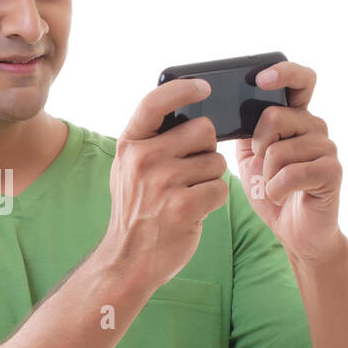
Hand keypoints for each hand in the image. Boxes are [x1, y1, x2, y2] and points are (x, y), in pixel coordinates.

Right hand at [103, 77, 228, 290]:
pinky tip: (194, 211)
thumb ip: (150, 141)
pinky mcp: (183, 206)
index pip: (156, 102)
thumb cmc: (136, 212)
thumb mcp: (129, 170)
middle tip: (190, 172)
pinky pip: (220, 188)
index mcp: (130, 145)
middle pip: (203, 130)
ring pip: (216, 161)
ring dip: (211, 179)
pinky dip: (214, 201)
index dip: (183, 89)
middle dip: (206, 149)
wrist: (127, 260)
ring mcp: (162, 182)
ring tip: (188, 195)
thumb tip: (188, 111)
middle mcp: (143, 159)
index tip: (204, 87)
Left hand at [234, 61, 344, 264]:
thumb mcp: (250, 157)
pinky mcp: (331, 170)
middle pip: (274, 116)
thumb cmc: (273, 192)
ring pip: (279, 149)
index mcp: (296, 118)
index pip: (300, 81)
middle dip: (258, 146)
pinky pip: (291, 173)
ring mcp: (326, 147)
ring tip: (275, 187)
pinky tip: (281, 197)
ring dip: (266, 176)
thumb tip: (227, 107)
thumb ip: (245, 131)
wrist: (296, 232)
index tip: (261, 78)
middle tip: (264, 166)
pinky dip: (276, 190)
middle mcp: (315, 127)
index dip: (284, 73)